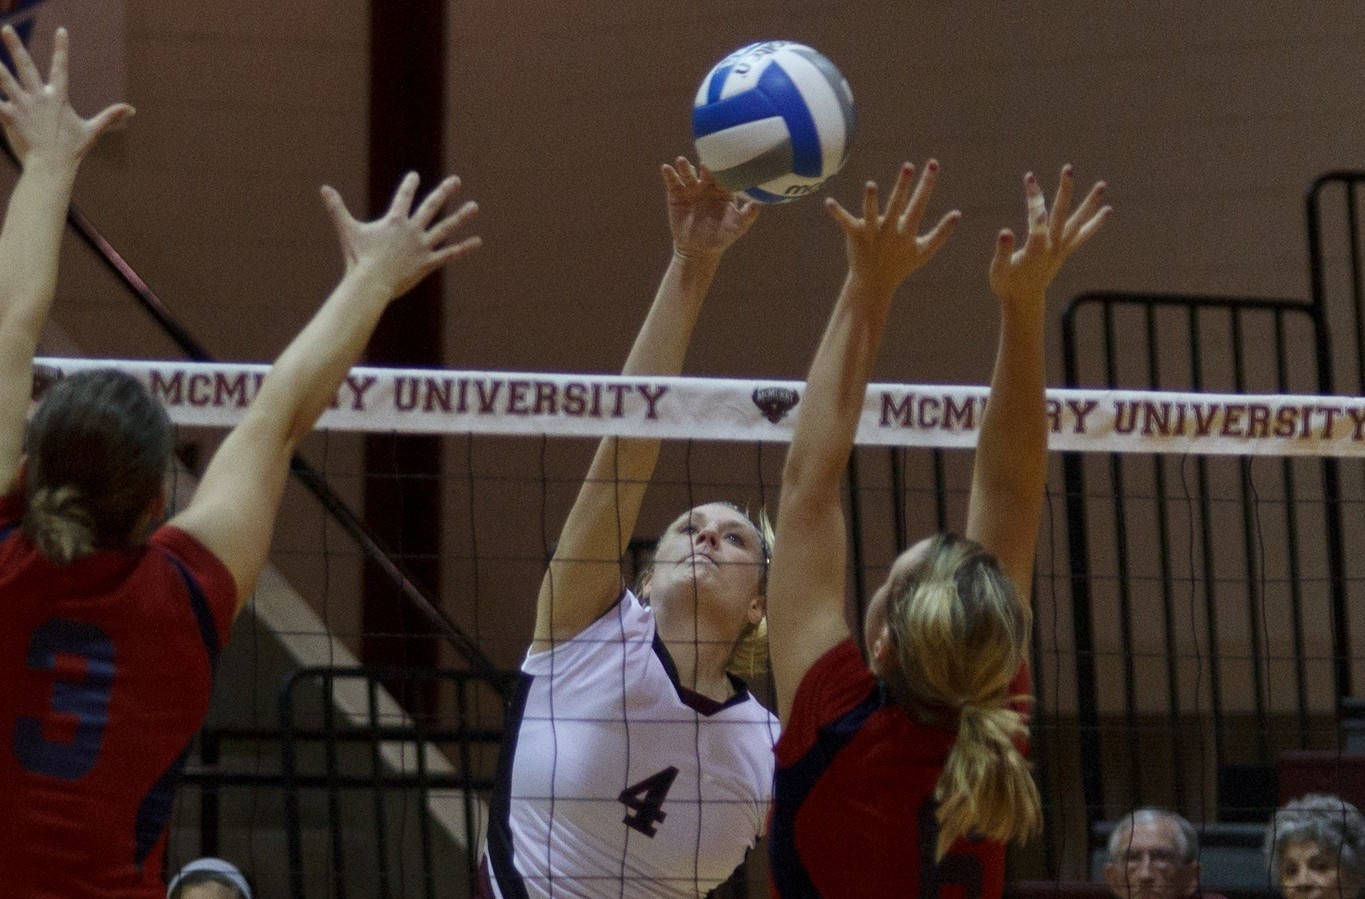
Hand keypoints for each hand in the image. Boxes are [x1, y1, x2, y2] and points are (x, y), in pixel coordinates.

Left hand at [0, 26, 133, 166]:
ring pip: (5, 80)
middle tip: (7, 28)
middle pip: (25, 66)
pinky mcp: (8, 117)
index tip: (61, 30)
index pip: (61, 67)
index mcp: (58, 98)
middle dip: (16, 46)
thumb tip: (132, 109)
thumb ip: (109, 116)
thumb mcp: (92, 131)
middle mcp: (39, 97)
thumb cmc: (72, 150)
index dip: (62, 48)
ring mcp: (23, 106)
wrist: (51, 167)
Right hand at [321, 172, 480, 298]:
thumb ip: (337, 208)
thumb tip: (323, 188)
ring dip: (461, 217)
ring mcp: (422, 246)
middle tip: (456, 180)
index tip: (415, 176)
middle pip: (431, 206)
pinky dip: (464, 248)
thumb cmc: (357, 258)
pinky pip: (449, 254)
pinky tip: (477, 241)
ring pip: (446, 228)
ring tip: (475, 206)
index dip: (409, 185)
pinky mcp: (428, 262)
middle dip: (444, 191)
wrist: (370, 283)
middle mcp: (412, 230)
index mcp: (394, 221)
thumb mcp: (347, 230)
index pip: (404, 197)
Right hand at [662, 157, 758, 260]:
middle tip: (704, 161)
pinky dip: (669, 174)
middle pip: (705, 172)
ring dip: (684, 166)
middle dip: (704, 166)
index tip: (724, 164)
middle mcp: (707, 186)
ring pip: (688, 174)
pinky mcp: (676, 195)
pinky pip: (673, 182)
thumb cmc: (722, 236)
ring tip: (681, 160)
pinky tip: (665, 167)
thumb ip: (749, 214)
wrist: (699, 249)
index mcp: (723, 189)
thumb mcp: (738, 226)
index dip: (724, 170)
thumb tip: (760, 203)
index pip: (724, 175)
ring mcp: (691, 189)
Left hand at [826, 160, 959, 294]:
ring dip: (871, 200)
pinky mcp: (855, 236)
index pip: (919, 204)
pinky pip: (845, 222)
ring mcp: (872, 233)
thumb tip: (958, 214)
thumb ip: (941, 233)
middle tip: (908, 165)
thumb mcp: (924, 251)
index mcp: (907, 231)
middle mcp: (890, 231)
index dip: (926, 184)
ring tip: (871, 185)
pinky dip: (837, 213)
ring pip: (871, 214)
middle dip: (903, 185)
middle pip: (897, 204)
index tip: (933, 165)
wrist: (874, 283)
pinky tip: (828, 202)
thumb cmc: (900, 265)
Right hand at [988, 165, 1109, 312]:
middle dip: (1064, 190)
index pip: (1038, 218)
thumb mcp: (999, 269)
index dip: (1034, 198)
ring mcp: (1061, 249)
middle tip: (1068, 169)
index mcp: (1036, 249)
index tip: (1030, 178)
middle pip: (1062, 213)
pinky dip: (1094, 223)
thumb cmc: (1007, 284)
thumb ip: (1003, 251)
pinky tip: (1106, 210)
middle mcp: (1053, 246)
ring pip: (1078, 222)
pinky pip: (1083, 235)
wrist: (1023, 301)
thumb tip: (1005, 232)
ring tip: (1102, 184)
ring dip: (1090, 203)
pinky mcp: (1064, 252)